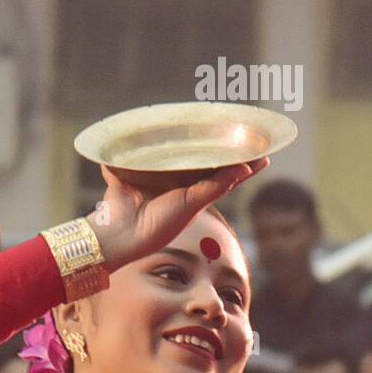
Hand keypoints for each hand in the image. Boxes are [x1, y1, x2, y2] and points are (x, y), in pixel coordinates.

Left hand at [87, 157, 269, 272]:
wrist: (116, 232)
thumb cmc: (117, 209)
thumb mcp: (121, 177)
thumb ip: (120, 164)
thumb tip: (107, 153)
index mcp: (174, 182)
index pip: (202, 165)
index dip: (219, 154)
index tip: (234, 140)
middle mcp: (186, 190)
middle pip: (221, 172)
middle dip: (241, 161)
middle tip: (261, 148)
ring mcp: (192, 198)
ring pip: (226, 179)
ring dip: (245, 167)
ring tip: (264, 156)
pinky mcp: (193, 203)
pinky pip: (218, 186)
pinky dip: (232, 176)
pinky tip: (247, 166)